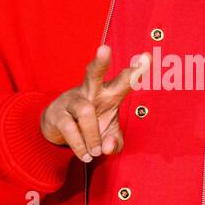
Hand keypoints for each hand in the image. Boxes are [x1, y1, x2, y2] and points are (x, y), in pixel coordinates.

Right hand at [41, 44, 150, 161]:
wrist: (58, 129)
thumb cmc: (91, 126)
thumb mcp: (109, 135)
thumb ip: (115, 143)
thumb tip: (106, 147)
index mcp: (109, 93)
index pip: (124, 80)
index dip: (136, 70)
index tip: (147, 57)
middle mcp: (91, 91)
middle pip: (94, 73)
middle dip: (100, 62)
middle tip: (104, 48)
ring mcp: (73, 100)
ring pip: (85, 112)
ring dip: (92, 135)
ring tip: (96, 152)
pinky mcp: (58, 114)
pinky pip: (70, 129)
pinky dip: (80, 145)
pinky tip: (85, 155)